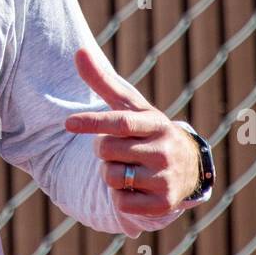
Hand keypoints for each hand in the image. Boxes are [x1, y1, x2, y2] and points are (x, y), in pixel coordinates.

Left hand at [64, 46, 201, 215]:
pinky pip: (121, 204)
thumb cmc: (148, 132)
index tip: (67, 123)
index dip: (92, 122)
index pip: (120, 121)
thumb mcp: (131, 107)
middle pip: (106, 151)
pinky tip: (137, 188)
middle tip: (120, 149)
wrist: (188, 168)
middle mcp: (163, 149)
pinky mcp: (163, 204)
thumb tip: (79, 51)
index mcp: (155, 122)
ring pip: (111, 178)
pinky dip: (121, 198)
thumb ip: (104, 81)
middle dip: (103, 151)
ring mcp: (165, 177)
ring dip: (110, 175)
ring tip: (130, 168)